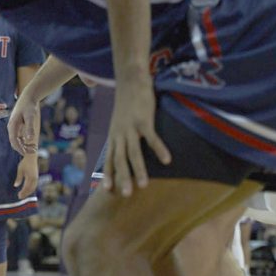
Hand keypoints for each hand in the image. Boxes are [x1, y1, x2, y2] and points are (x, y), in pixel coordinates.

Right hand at [8, 93, 40, 155]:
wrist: (28, 97)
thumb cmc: (29, 106)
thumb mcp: (30, 117)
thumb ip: (30, 127)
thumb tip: (29, 139)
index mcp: (12, 126)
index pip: (13, 141)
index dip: (19, 148)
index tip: (26, 154)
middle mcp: (12, 127)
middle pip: (15, 142)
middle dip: (24, 148)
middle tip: (35, 151)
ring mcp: (14, 127)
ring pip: (18, 141)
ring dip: (25, 146)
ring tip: (35, 149)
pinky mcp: (18, 126)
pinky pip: (20, 137)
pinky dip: (25, 142)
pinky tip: (33, 143)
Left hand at [14, 155, 38, 198]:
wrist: (31, 157)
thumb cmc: (25, 163)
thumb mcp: (20, 170)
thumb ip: (19, 178)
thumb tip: (16, 186)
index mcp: (30, 177)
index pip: (26, 188)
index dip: (23, 192)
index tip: (18, 196)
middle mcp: (34, 179)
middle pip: (30, 189)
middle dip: (25, 194)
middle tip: (20, 197)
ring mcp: (36, 178)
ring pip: (33, 188)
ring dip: (28, 192)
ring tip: (23, 195)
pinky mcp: (36, 177)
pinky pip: (34, 185)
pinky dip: (31, 189)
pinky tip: (27, 190)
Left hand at [103, 79, 169, 196]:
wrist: (130, 80)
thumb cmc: (127, 103)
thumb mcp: (119, 122)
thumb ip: (122, 137)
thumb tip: (125, 153)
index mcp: (114, 136)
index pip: (109, 158)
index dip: (108, 174)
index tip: (108, 190)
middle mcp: (119, 134)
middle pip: (120, 159)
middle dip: (123, 178)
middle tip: (126, 195)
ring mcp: (130, 127)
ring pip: (133, 152)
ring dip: (139, 169)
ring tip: (144, 185)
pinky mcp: (143, 120)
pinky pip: (151, 137)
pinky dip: (158, 149)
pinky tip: (167, 160)